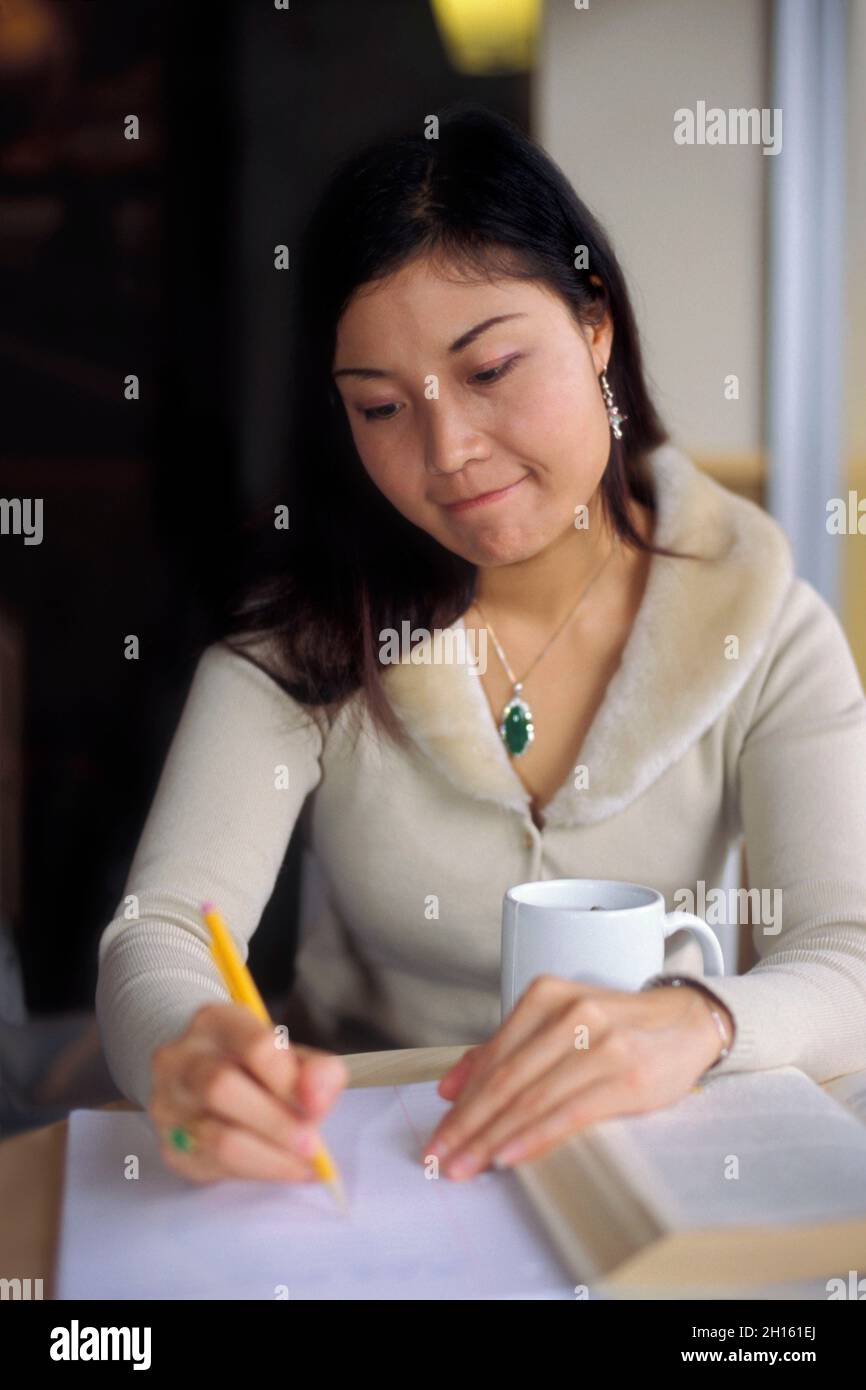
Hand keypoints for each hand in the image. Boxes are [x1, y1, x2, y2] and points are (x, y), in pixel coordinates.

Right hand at [148, 1001, 348, 1183]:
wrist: (203, 1077)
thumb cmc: (254, 1065)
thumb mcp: (288, 1054)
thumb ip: (313, 1071)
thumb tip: (318, 1099)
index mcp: (215, 1022)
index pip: (255, 1047)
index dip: (289, 1081)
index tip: (317, 1108)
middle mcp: (181, 1058)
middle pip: (223, 1088)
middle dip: (276, 1123)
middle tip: (311, 1145)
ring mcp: (168, 1103)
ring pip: (217, 1137)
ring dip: (270, 1156)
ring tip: (301, 1162)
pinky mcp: (170, 1145)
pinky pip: (214, 1165)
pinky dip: (256, 1170)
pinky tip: (279, 1166)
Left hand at [424, 976, 733, 1179]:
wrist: (687, 1021)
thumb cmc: (618, 1027)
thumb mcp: (559, 1024)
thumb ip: (505, 1050)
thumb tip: (450, 1087)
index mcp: (546, 996)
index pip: (492, 1057)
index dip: (461, 1101)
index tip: (438, 1135)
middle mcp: (572, 1013)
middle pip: (506, 1079)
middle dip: (467, 1125)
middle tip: (441, 1158)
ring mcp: (601, 1042)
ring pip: (532, 1097)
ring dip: (492, 1138)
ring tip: (466, 1166)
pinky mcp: (627, 1074)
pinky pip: (569, 1112)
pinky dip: (534, 1137)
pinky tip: (509, 1156)